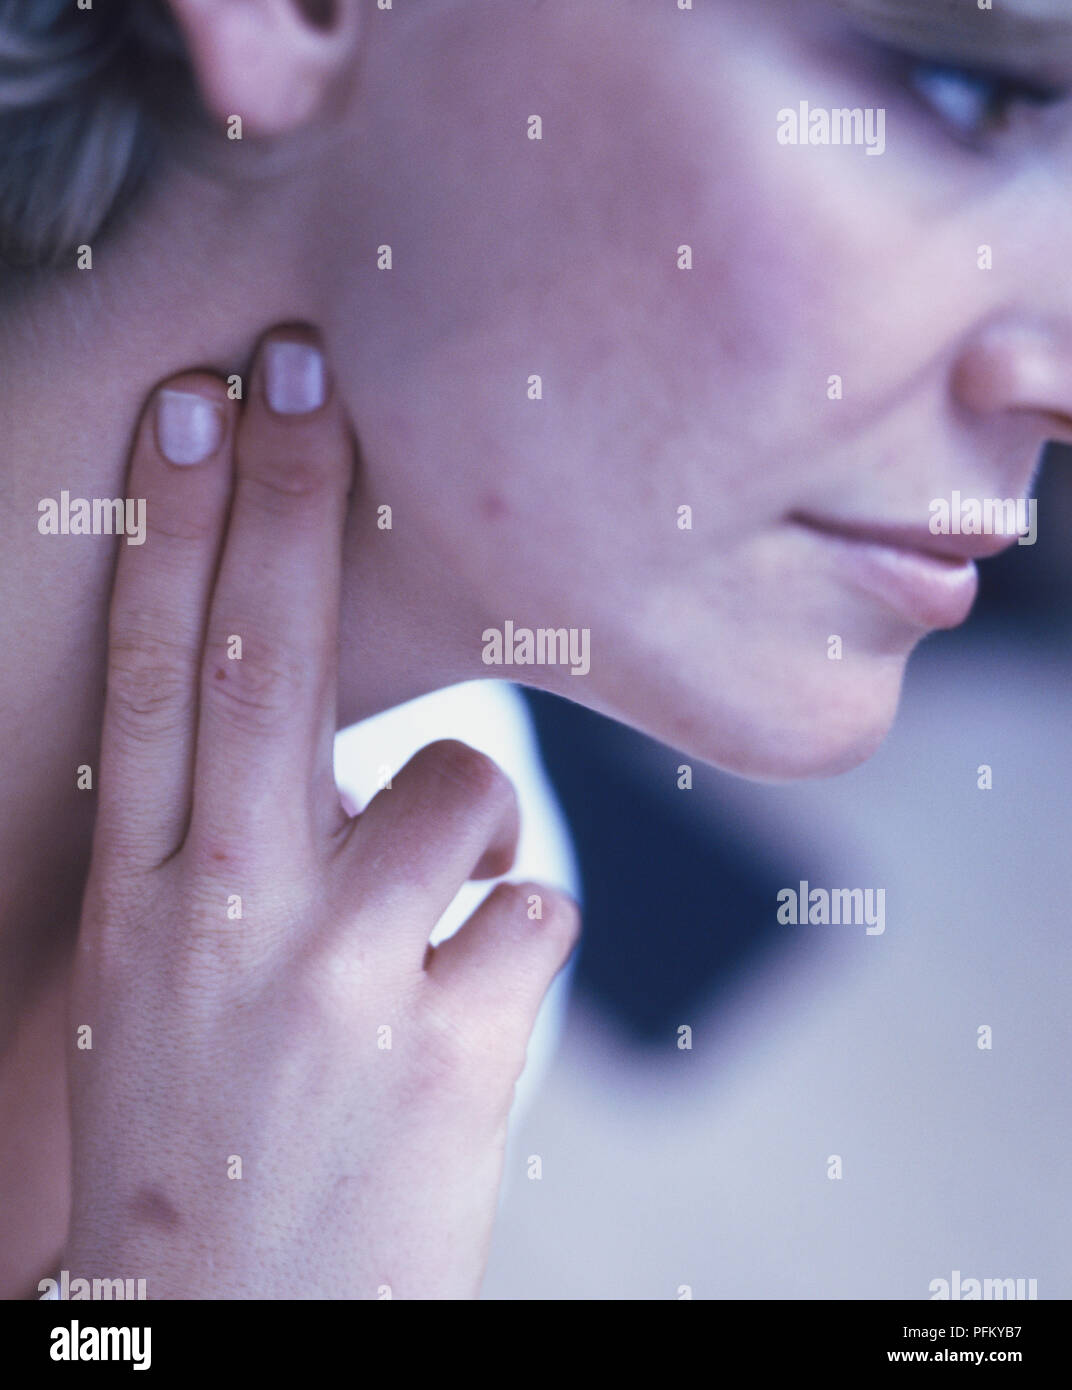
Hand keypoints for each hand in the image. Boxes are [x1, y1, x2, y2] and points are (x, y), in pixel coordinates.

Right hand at [62, 325, 578, 1298]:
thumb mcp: (172, 984)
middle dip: (288, 500)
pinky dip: (510, 940)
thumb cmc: (208, 1135)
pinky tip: (461, 1015)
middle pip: (266, 666)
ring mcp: (340, 981)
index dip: (175, 531)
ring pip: (461, 790)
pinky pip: (530, 910)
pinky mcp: (450, 1048)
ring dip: (465, 827)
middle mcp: (225, 920)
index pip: (153, 678)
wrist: (230, 1329)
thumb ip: (243, 855)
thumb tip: (362, 755)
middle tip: (305, 365)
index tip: (196, 407)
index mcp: (142, 901)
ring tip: (426, 923)